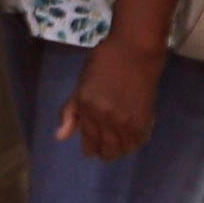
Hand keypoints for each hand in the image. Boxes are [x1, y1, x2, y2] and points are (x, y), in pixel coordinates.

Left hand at [53, 24, 164, 160]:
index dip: (89, 148)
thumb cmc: (104, 62)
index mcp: (87, 107)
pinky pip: (138, 142)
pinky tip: (130, 137)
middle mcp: (105, 116)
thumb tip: (60, 137)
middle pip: (105, 149)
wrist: (134, 50)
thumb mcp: (80, 84)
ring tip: (118, 144)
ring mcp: (125, 119)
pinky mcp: (143, 119)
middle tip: (104, 150)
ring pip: (122, 149)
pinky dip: (133, 143)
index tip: (90, 151)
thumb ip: (70, 111)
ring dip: (119, 150)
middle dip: (103, 152)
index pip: (87, 140)